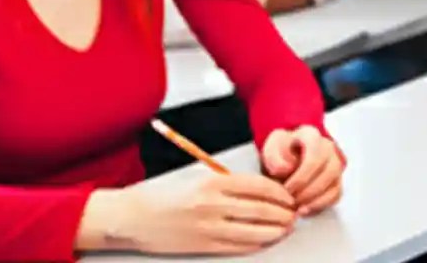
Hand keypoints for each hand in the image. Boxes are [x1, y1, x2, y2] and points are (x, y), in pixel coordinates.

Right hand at [83, 174, 296, 254]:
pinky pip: (237, 246)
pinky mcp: (203, 246)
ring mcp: (208, 227)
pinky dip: (256, 243)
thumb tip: (260, 191)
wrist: (132, 218)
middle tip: (294, 214)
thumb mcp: (197, 179)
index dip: (280, 193)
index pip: (259, 186)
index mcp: (213, 182)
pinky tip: (266, 240)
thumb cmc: (165, 195)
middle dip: (283, 213)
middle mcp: (213, 204)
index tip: (289, 196)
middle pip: (261, 209)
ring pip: (253, 230)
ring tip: (285, 229)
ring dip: (275, 230)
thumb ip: (227, 184)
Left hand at [261, 126, 345, 214]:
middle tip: (291, 201)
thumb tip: (286, 170)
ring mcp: (335, 164)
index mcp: (312, 136)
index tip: (287, 189)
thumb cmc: (280, 151)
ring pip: (334, 185)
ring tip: (297, 208)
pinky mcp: (336, 179)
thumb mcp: (271, 148)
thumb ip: (274, 157)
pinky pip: (335, 195)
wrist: (286, 154)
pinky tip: (305, 210)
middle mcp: (329, 149)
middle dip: (308, 191)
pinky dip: (321, 205)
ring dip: (315, 200)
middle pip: (328, 173)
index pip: (315, 158)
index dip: (301, 177)